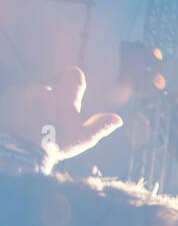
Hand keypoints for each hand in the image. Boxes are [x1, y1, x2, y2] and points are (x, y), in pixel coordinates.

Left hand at [0, 66, 121, 164]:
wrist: (18, 150)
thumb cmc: (54, 146)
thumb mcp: (82, 140)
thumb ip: (100, 126)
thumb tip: (118, 119)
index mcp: (64, 98)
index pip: (74, 74)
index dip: (76, 82)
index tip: (75, 91)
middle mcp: (43, 89)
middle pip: (54, 84)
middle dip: (56, 97)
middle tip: (54, 120)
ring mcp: (24, 90)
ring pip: (37, 89)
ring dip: (39, 101)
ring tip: (39, 122)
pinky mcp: (9, 93)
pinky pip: (21, 93)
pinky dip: (25, 103)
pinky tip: (25, 119)